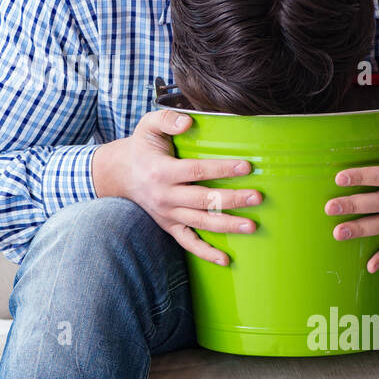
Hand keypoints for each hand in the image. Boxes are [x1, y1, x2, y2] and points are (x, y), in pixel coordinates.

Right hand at [92, 109, 262, 265]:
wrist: (120, 174)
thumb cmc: (142, 147)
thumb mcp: (148, 125)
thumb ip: (167, 119)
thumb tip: (188, 122)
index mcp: (162, 171)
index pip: (196, 171)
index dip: (222, 169)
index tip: (246, 167)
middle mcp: (164, 196)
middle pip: (203, 200)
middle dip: (232, 199)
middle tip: (258, 197)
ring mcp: (167, 214)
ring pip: (200, 223)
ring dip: (227, 225)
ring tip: (252, 226)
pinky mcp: (169, 226)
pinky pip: (187, 243)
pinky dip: (205, 253)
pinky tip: (226, 260)